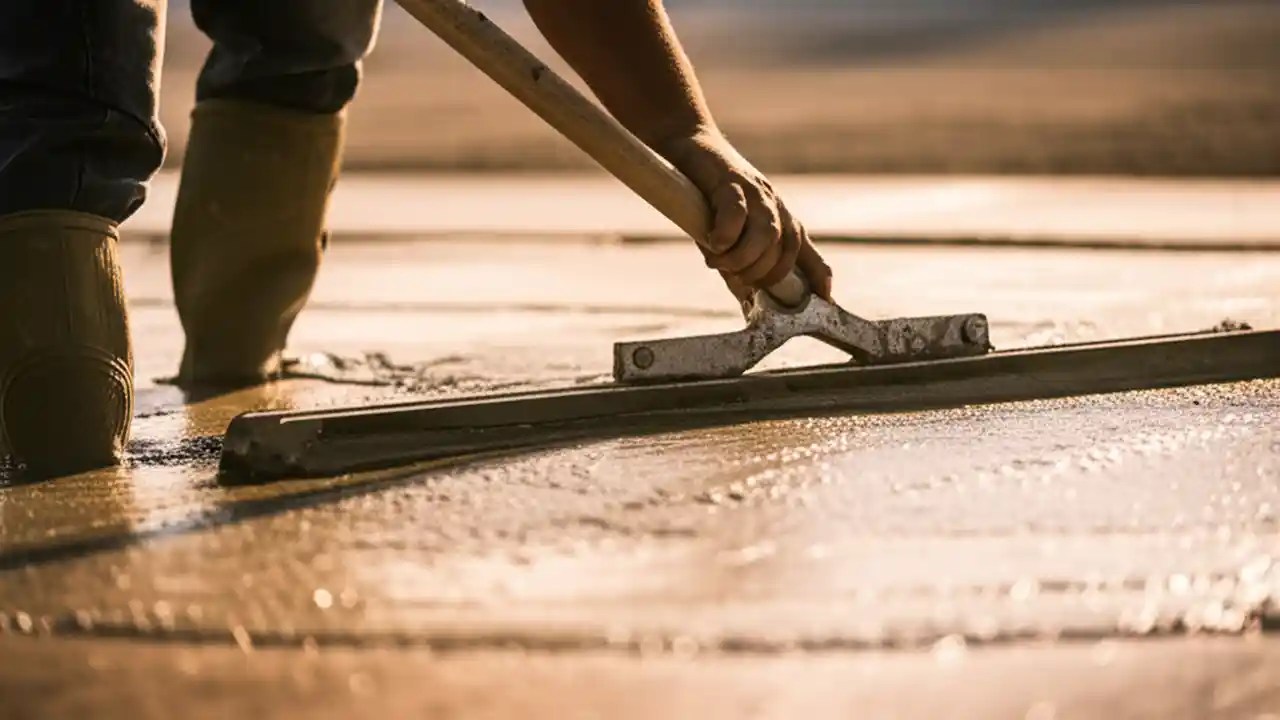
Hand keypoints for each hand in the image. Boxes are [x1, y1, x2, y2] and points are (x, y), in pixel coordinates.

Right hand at [658, 129, 833, 308]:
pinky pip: (738, 212)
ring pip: (768, 233)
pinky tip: (714, 245)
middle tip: (736, 278)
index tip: (824, 299)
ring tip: (720, 262)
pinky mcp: (730, 180)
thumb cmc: (704, 194)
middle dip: (763, 273)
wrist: (685, 142)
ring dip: (745, 257)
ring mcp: (754, 191)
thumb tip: (747, 299)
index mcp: (776, 216)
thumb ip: (738, 262)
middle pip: (786, 248)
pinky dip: (728, 234)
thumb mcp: (725, 233)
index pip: (804, 248)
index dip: (817, 274)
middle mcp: (772, 204)